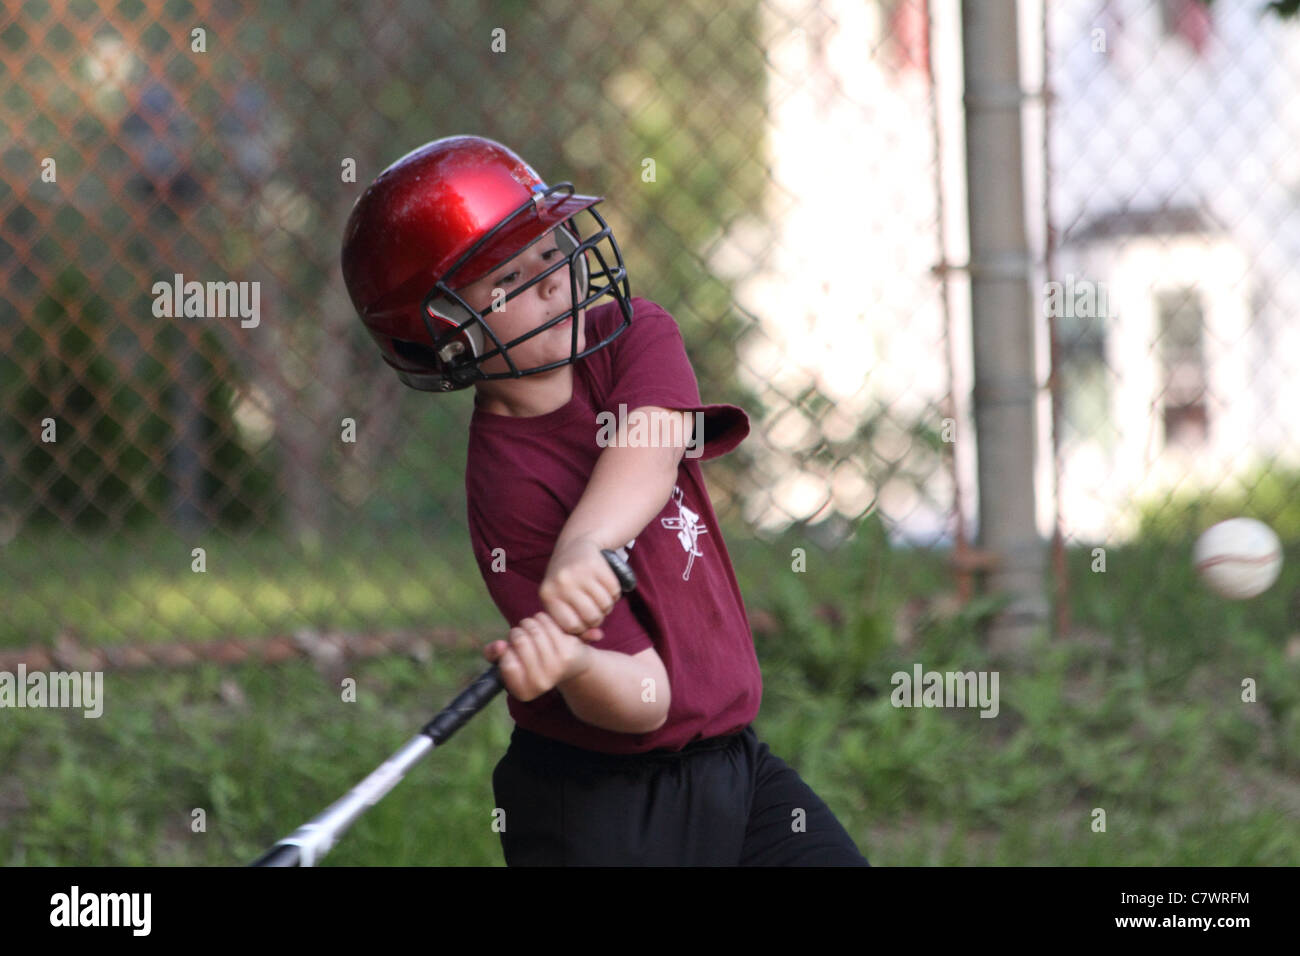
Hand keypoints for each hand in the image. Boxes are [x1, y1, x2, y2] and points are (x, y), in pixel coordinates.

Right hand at [483, 612, 600, 701]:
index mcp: (523, 691)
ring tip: (534, 628)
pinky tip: (545, 624)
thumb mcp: (512, 660)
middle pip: (519, 642)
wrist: (572, 662)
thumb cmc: (534, 659)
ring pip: (533, 630)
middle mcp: (540, 684)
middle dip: (518, 631)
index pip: (506, 663)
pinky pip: (547, 625)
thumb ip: (494, 654)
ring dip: (530, 623)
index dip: (507, 649)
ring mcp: (555, 669)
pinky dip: (543, 619)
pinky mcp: (567, 653)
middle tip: (524, 633)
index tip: (512, 648)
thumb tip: (499, 646)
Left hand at [539, 536, 622, 640]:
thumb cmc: (567, 583)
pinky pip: (614, 590)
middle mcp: (562, 582)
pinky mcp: (596, 564)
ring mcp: (579, 572)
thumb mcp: (563, 602)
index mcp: (548, 595)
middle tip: (595, 611)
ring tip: (600, 599)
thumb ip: (576, 625)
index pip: (572, 626)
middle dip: (598, 618)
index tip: (583, 621)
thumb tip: (597, 637)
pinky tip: (605, 588)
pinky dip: (614, 594)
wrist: (575, 546)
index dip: (582, 627)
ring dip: (607, 606)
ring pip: (605, 604)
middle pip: (592, 617)